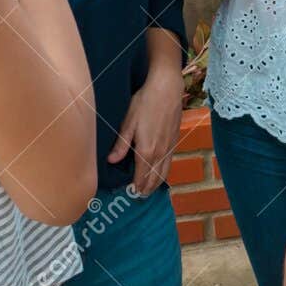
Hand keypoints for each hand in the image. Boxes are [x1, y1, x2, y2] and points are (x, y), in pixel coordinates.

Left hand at [108, 65, 183, 194]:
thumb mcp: (128, 121)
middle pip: (154, 177)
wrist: (167, 89)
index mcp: (146, 150)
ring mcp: (169, 147)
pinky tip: (161, 173)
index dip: (136, 186)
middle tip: (140, 197)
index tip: (131, 194)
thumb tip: (111, 161)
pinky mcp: (175, 140)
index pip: (141, 176)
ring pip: (164, 172)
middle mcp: (160, 152)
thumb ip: (121, 144)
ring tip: (150, 190)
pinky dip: (165, 172)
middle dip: (146, 188)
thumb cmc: (145, 102)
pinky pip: (170, 163)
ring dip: (156, 183)